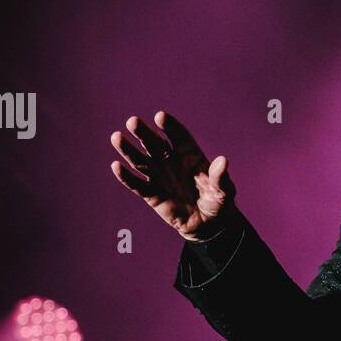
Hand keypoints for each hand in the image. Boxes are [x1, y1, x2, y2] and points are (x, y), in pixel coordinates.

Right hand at [109, 110, 237, 241]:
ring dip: (128, 149)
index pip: (178, 136)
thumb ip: (221, 177)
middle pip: (154, 143)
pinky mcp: (151, 194)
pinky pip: (137, 184)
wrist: (207, 224)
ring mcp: (159, 176)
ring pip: (141, 160)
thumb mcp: (224, 190)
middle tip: (133, 121)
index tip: (160, 117)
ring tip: (117, 137)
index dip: (169, 126)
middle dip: (144, 132)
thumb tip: (223, 161)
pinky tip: (116, 166)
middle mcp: (170, 160)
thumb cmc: (217, 201)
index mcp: (189, 154)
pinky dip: (127, 176)